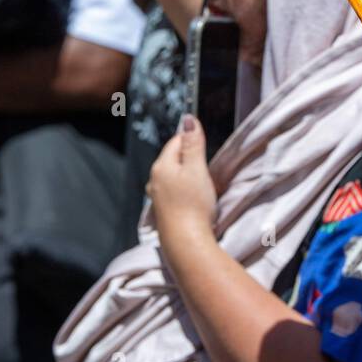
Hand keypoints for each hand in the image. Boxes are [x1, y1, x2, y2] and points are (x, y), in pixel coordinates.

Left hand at [147, 115, 216, 246]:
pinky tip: (194, 201)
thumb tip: (188, 118)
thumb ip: (193, 143)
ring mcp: (157, 197)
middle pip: (174, 158)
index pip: (176, 141)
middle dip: (191, 160)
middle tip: (207, 172)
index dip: (193, 142)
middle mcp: (154, 180)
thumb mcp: (197, 168)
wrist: (187, 242)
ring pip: (175, 176)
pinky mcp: (163, 211)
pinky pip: (174, 192)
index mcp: (161, 166)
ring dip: (189, 177)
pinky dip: (185, 192)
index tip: (207, 152)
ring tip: (202, 188)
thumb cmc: (194, 204)